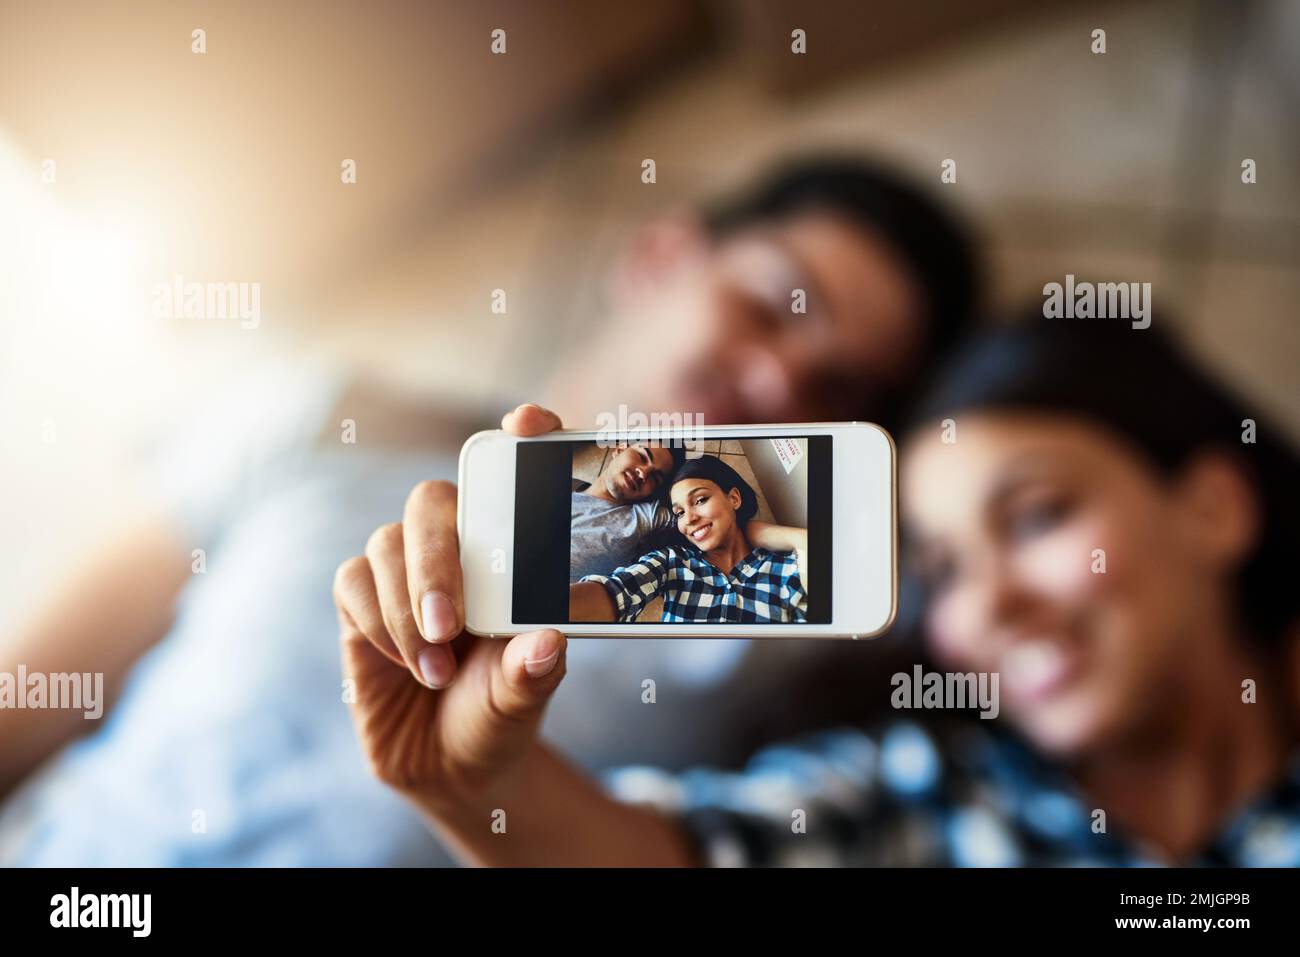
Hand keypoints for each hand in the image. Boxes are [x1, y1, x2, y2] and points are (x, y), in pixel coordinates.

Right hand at [333, 403, 567, 805]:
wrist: (449, 764)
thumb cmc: (498, 712)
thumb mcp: (524, 698)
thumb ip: (534, 672)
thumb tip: (548, 642)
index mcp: (512, 551)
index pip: (515, 471)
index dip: (523, 435)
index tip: (526, 425)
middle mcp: (459, 547)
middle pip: (432, 502)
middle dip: (436, 558)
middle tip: (449, 623)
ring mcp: (405, 567)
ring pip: (388, 543)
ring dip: (407, 609)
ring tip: (436, 668)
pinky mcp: (361, 598)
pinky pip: (354, 582)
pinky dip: (379, 622)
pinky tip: (408, 664)